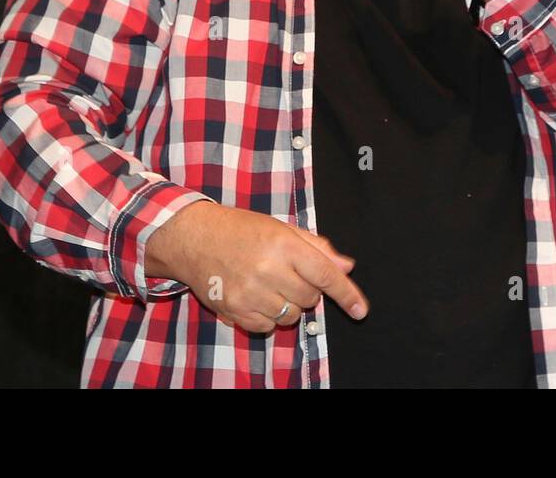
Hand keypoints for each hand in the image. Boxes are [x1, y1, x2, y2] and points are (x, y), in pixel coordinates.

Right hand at [144, 202, 369, 333]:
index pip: (326, 275)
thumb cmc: (240, 229)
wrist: (194, 238)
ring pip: (291, 316)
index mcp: (283, 244)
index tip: (361, 310)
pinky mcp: (235, 311)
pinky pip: (267, 327)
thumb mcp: (280, 228)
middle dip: (308, 290)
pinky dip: (268, 317)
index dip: (347, 294)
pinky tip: (257, 297)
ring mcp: (250, 293)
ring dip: (289, 305)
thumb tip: (346, 267)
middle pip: (310, 298)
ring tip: (271, 284)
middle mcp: (268, 270)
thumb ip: (316, 247)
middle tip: (288, 273)